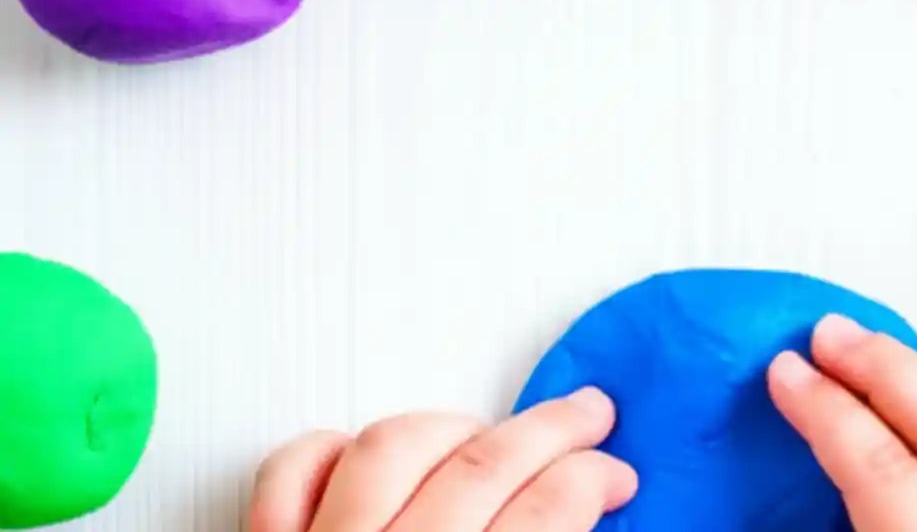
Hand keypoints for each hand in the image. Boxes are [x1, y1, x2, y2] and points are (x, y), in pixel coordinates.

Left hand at [247, 387, 636, 531]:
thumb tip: (577, 514)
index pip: (543, 517)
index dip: (592, 481)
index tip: (614, 474)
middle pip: (481, 469)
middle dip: (550, 429)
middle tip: (589, 414)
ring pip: (391, 449)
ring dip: (454, 428)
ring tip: (490, 431)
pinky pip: (288, 474)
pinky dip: (328, 450)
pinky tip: (366, 452)